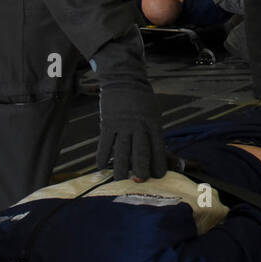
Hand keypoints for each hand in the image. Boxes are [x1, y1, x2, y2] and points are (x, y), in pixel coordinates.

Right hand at [93, 32, 165, 180]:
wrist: (124, 80)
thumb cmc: (141, 99)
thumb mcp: (154, 113)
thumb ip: (153, 131)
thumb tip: (155, 152)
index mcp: (153, 123)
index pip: (158, 148)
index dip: (158, 163)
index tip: (158, 176)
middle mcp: (139, 126)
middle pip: (141, 152)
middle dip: (141, 169)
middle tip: (140, 181)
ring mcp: (123, 125)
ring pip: (122, 151)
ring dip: (121, 168)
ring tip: (121, 179)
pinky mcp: (108, 124)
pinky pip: (105, 144)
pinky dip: (102, 157)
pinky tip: (101, 166)